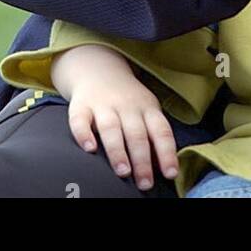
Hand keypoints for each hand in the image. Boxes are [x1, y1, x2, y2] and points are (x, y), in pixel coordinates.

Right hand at [54, 44, 178, 190]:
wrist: (98, 68)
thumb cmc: (127, 100)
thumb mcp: (146, 111)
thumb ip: (153, 136)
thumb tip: (163, 168)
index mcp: (147, 108)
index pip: (160, 130)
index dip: (166, 152)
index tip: (170, 173)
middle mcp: (127, 105)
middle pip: (136, 133)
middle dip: (142, 159)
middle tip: (145, 182)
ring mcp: (103, 104)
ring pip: (111, 128)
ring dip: (117, 150)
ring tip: (123, 171)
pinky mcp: (81, 106)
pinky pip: (80, 120)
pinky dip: (84, 134)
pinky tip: (89, 149)